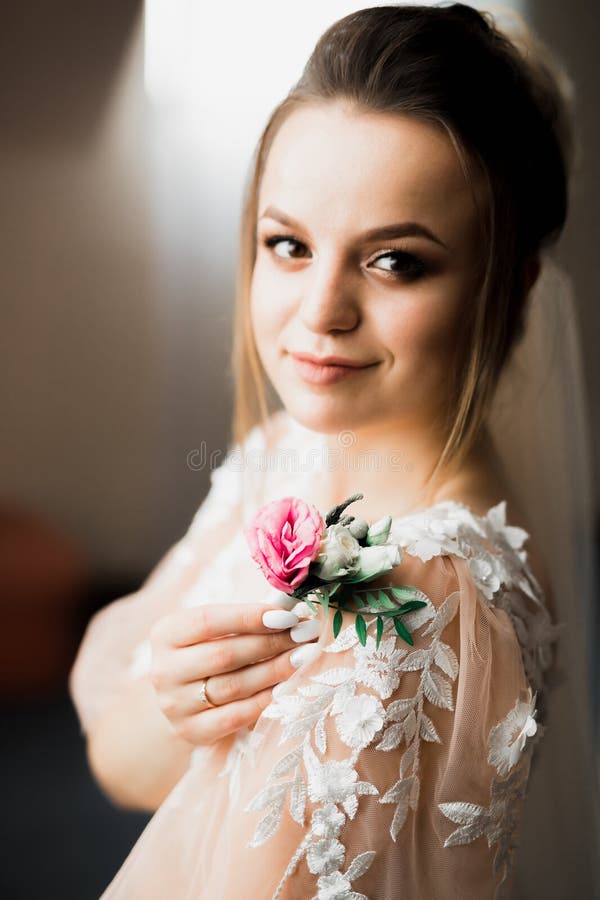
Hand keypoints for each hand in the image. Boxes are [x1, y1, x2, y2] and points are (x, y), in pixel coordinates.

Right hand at [148, 603, 322, 745]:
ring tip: (305, 656)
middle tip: (306, 634)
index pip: (209, 621)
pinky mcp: (191, 731)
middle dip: (271, 643)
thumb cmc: (207, 650)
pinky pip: (236, 716)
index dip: (250, 617)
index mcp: (166, 634)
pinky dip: (265, 700)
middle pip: (224, 655)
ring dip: (275, 670)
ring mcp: (174, 705)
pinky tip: (288, 686)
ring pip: (233, 686)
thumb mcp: (216, 628)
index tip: (289, 615)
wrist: (182, 695)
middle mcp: (164, 670)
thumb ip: (246, 617)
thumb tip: (290, 605)